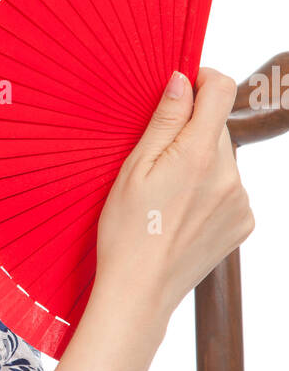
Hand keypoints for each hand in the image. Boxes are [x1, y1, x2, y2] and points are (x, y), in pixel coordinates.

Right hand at [95, 67, 254, 318]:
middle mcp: (229, 175)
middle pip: (218, 128)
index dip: (203, 79)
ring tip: (169, 196)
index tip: (185, 89)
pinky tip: (182, 213)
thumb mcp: (133, 169)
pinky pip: (231, 188)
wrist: (140, 291)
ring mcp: (240, 201)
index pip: (222, 90)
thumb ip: (164, 121)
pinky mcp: (244, 222)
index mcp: (197, 156)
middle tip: (158, 161)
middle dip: (192, 132)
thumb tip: (183, 80)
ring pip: (223, 159)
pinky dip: (211, 191)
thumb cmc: (125, 232)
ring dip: (201, 164)